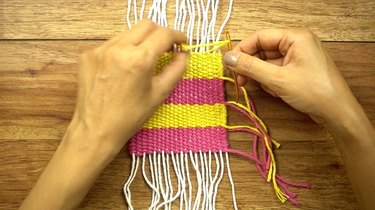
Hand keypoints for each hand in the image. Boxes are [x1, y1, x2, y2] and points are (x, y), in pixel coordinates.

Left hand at [71, 20, 186, 156]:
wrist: (95, 130)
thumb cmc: (130, 117)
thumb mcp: (159, 94)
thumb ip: (176, 70)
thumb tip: (183, 54)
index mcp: (139, 60)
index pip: (163, 34)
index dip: (177, 36)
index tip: (182, 42)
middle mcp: (118, 49)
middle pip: (146, 25)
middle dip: (160, 34)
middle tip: (165, 48)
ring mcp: (100, 50)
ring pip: (128, 33)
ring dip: (140, 41)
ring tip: (143, 59)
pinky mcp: (88, 55)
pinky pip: (111, 44)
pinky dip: (123, 50)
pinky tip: (123, 67)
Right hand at [223, 29, 354, 123]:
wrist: (338, 112)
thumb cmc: (313, 92)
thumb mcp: (277, 79)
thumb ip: (250, 67)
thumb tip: (227, 58)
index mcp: (295, 37)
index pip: (259, 37)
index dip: (241, 50)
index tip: (228, 65)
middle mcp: (296, 43)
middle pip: (263, 50)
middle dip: (252, 67)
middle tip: (241, 81)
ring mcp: (298, 56)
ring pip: (268, 62)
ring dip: (263, 76)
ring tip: (270, 89)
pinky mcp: (298, 69)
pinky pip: (276, 70)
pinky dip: (272, 81)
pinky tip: (278, 92)